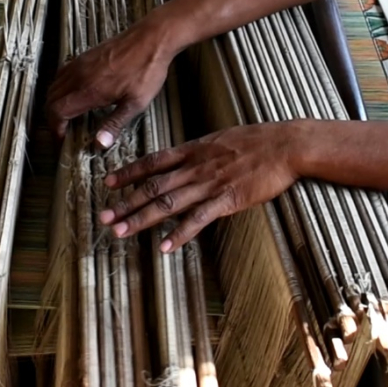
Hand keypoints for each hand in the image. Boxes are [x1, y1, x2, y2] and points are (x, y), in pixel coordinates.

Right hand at [45, 20, 175, 146]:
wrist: (151, 38)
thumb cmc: (146, 71)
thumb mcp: (135, 103)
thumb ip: (114, 124)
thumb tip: (99, 144)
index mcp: (89, 90)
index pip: (56, 111)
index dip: (55, 128)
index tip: (63, 139)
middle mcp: (78, 76)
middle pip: (50, 100)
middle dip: (53, 119)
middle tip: (64, 132)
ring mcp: (79, 64)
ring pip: (53, 86)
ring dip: (55, 103)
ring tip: (68, 116)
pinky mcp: (84, 56)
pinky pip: (61, 74)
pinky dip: (60, 88)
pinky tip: (73, 95)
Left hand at [100, 121, 304, 251]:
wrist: (285, 145)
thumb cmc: (257, 141)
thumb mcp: (220, 139)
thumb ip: (199, 151)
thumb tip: (184, 158)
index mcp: (192, 150)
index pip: (152, 162)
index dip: (128, 173)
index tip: (107, 183)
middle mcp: (194, 167)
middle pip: (152, 186)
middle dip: (125, 202)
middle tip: (103, 217)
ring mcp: (209, 184)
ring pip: (167, 204)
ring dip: (141, 219)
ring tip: (120, 233)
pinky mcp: (227, 200)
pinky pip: (197, 219)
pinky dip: (179, 234)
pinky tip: (164, 247)